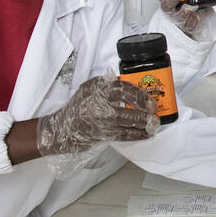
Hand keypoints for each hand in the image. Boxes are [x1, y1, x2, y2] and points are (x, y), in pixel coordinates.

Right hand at [36, 75, 157, 155]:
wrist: (61, 129)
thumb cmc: (78, 106)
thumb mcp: (90, 89)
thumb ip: (109, 84)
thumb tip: (131, 80)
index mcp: (97, 90)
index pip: (122, 89)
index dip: (139, 95)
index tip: (149, 99)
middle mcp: (97, 105)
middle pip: (126, 109)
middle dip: (144, 112)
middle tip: (154, 113)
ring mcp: (99, 121)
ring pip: (127, 124)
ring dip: (144, 125)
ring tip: (154, 124)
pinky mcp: (101, 135)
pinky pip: (123, 135)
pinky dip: (137, 135)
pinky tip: (146, 134)